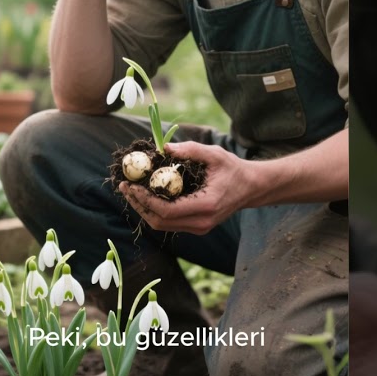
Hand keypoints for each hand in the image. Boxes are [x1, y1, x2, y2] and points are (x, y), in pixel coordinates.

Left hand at [118, 141, 256, 234]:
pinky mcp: (196, 227)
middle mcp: (202, 222)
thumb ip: (190, 150)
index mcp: (206, 206)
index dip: (145, 199)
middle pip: (160, 222)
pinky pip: (169, 222)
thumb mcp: (214, 154)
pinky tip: (146, 195)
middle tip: (124, 187)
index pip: (167, 210)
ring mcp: (199, 227)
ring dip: (143, 209)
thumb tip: (163, 147)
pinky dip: (154, 210)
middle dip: (138, 205)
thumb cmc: (234, 169)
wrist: (252, 188)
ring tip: (131, 190)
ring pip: (162, 225)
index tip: (131, 185)